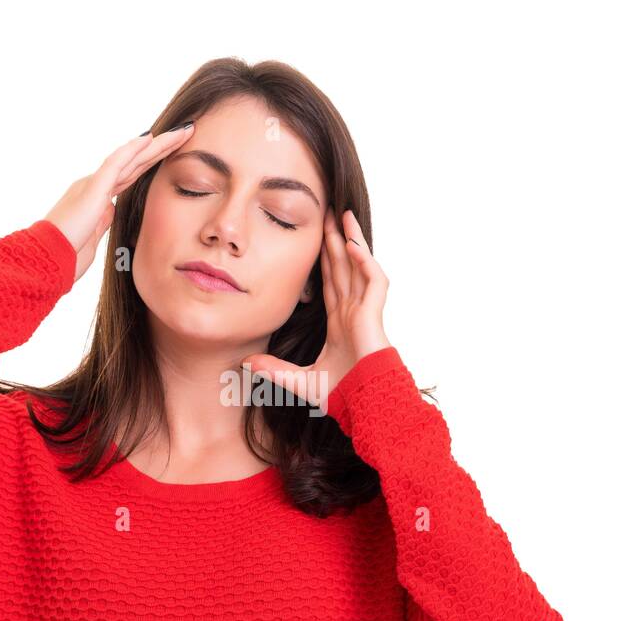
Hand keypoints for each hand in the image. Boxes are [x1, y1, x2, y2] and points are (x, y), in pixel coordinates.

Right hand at [44, 124, 195, 283]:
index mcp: (97, 199)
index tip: (172, 153)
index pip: (131, 176)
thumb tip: (111, 211)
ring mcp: (93, 185)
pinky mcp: (93, 189)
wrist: (47, 260)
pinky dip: (132, 150)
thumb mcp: (92, 238)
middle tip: (184, 133)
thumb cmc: (66, 255)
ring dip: (156, 144)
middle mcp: (95, 186)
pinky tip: (149, 138)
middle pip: (135, 163)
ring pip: (130, 158)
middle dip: (161, 148)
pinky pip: (115, 163)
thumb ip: (102, 221)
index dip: (151, 163)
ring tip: (179, 132)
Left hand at [244, 206, 391, 409]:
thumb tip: (245, 363)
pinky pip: (373, 280)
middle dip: (335, 240)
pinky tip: (352, 244)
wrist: (365, 407)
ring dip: (352, 240)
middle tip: (326, 214)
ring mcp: (365, 311)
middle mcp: (353, 312)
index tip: (314, 240)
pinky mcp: (374, 314)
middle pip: (343, 266)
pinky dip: (364, 262)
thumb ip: (275, 370)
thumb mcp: (299, 380)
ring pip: (358, 266)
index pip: (329, 282)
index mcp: (340, 322)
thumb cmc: (343, 396)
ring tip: (342, 215)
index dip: (323, 260)